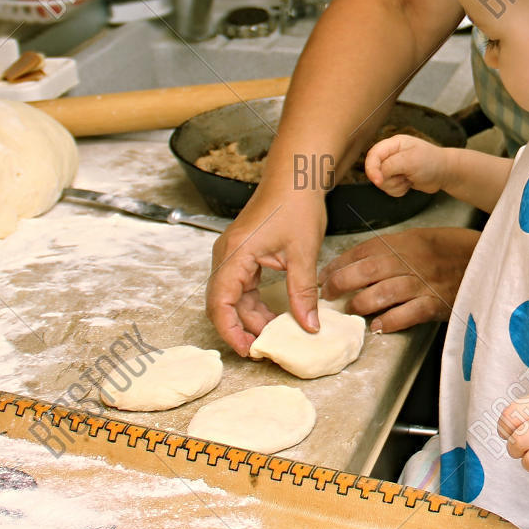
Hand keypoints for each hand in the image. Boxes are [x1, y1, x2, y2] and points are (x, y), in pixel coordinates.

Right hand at [205, 184, 326, 356]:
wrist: (296, 178)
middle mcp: (226, 255)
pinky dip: (254, 304)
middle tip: (263, 349)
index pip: (220, 302)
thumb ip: (302, 293)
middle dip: (240, 328)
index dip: (230, 330)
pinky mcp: (242, 255)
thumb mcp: (303, 253)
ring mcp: (232, 255)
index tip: (248, 350)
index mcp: (235, 253)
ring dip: (250, 317)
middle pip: (222, 303)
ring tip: (274, 334)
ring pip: (232, 297)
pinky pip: (241, 287)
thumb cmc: (296, 205)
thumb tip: (308, 326)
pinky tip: (273, 316)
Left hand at [320, 226, 477, 332]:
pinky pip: (406, 314)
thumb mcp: (423, 239)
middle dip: (341, 283)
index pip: (362, 250)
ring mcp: (422, 282)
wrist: (490, 260)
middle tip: (328, 294)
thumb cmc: (454, 249)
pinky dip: (389, 321)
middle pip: (365, 270)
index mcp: (405, 241)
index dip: (339, 263)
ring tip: (352, 310)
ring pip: (381, 292)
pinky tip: (378, 326)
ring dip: (361, 303)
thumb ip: (395, 249)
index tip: (324, 275)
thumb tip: (362, 263)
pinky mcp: (435, 303)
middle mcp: (410, 260)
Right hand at [364, 135, 446, 196]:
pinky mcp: (398, 178)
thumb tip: (377, 175)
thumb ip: (391, 165)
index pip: (373, 155)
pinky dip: (399, 190)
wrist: (446, 173)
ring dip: (396, 185)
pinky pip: (390, 189)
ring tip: (410, 178)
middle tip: (404, 176)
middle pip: (376, 171)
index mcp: (393, 144)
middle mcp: (391, 155)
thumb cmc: (432, 162)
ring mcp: (394, 167)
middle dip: (389, 178)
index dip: (372, 169)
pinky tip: (410, 183)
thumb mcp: (411, 160)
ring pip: (382, 182)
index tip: (378, 181)